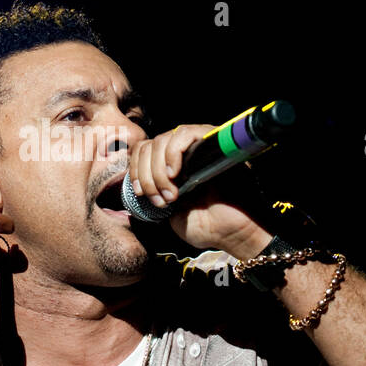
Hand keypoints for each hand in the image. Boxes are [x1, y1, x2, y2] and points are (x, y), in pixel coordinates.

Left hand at [127, 123, 271, 258]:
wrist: (234, 232)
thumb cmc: (206, 225)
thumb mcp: (169, 211)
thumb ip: (153, 194)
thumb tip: (131, 182)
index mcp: (172, 166)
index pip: (143, 152)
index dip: (136, 170)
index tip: (140, 193)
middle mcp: (184, 152)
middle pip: (150, 145)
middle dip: (147, 174)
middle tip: (160, 198)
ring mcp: (199, 144)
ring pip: (163, 139)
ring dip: (158, 169)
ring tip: (171, 193)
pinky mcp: (214, 141)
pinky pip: (185, 133)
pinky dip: (174, 152)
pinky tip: (175, 173)